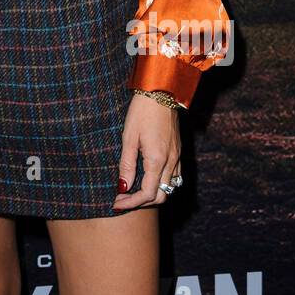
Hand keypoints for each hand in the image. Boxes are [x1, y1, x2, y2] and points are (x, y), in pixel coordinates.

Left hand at [112, 91, 180, 210]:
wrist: (161, 92)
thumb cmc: (142, 112)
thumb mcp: (128, 137)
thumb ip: (127, 164)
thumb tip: (123, 187)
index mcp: (158, 159)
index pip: (147, 193)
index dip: (130, 202)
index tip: (116, 202)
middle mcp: (171, 161)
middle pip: (161, 196)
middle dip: (142, 202)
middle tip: (123, 199)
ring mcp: (177, 157)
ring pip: (170, 188)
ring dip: (153, 194)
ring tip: (133, 191)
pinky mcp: (178, 151)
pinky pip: (174, 177)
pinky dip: (161, 184)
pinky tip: (147, 179)